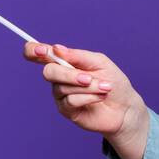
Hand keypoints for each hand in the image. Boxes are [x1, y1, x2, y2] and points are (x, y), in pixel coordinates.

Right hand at [22, 41, 145, 140]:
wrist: (125, 106)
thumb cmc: (112, 80)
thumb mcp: (99, 62)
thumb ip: (77, 55)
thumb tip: (55, 48)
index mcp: (64, 61)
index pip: (38, 54)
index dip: (33, 50)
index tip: (42, 51)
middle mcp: (58, 77)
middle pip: (48, 72)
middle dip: (69, 74)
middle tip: (88, 78)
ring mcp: (61, 94)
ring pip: (63, 88)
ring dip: (88, 87)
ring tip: (105, 87)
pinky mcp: (66, 110)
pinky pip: (70, 101)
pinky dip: (89, 97)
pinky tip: (101, 97)